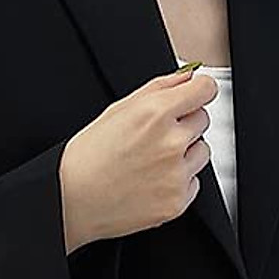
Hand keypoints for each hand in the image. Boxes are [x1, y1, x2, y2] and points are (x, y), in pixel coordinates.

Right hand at [58, 66, 217, 252]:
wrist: (72, 201)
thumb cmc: (87, 159)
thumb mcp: (116, 111)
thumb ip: (158, 89)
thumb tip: (186, 77)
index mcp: (155, 113)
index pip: (205, 89)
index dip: (197, 93)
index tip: (192, 99)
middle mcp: (170, 142)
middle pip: (203, 120)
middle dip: (184, 125)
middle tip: (154, 139)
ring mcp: (176, 174)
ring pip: (201, 153)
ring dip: (185, 155)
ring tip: (151, 163)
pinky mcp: (176, 201)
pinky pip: (193, 183)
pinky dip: (177, 182)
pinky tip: (151, 183)